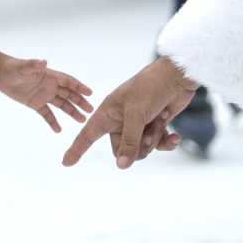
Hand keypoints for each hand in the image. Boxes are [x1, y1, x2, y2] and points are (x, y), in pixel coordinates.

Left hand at [0, 57, 93, 132]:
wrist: (1, 75)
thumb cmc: (13, 67)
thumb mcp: (23, 67)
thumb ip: (34, 65)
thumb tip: (44, 62)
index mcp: (50, 76)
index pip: (68, 82)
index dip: (79, 86)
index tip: (90, 93)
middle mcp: (50, 86)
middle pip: (69, 94)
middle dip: (80, 102)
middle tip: (90, 110)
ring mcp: (44, 95)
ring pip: (62, 105)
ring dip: (71, 112)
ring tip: (81, 121)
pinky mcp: (36, 104)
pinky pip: (47, 114)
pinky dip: (53, 122)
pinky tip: (58, 130)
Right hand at [61, 57, 197, 168]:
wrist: (177, 76)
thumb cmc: (150, 88)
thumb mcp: (136, 114)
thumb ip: (129, 141)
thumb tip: (122, 166)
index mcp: (108, 113)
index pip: (88, 134)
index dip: (77, 149)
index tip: (66, 163)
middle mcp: (120, 120)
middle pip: (121, 150)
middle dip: (137, 146)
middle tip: (147, 134)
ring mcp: (138, 125)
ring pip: (141, 150)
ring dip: (153, 139)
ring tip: (160, 122)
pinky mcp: (154, 126)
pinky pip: (157, 145)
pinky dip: (166, 141)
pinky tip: (174, 136)